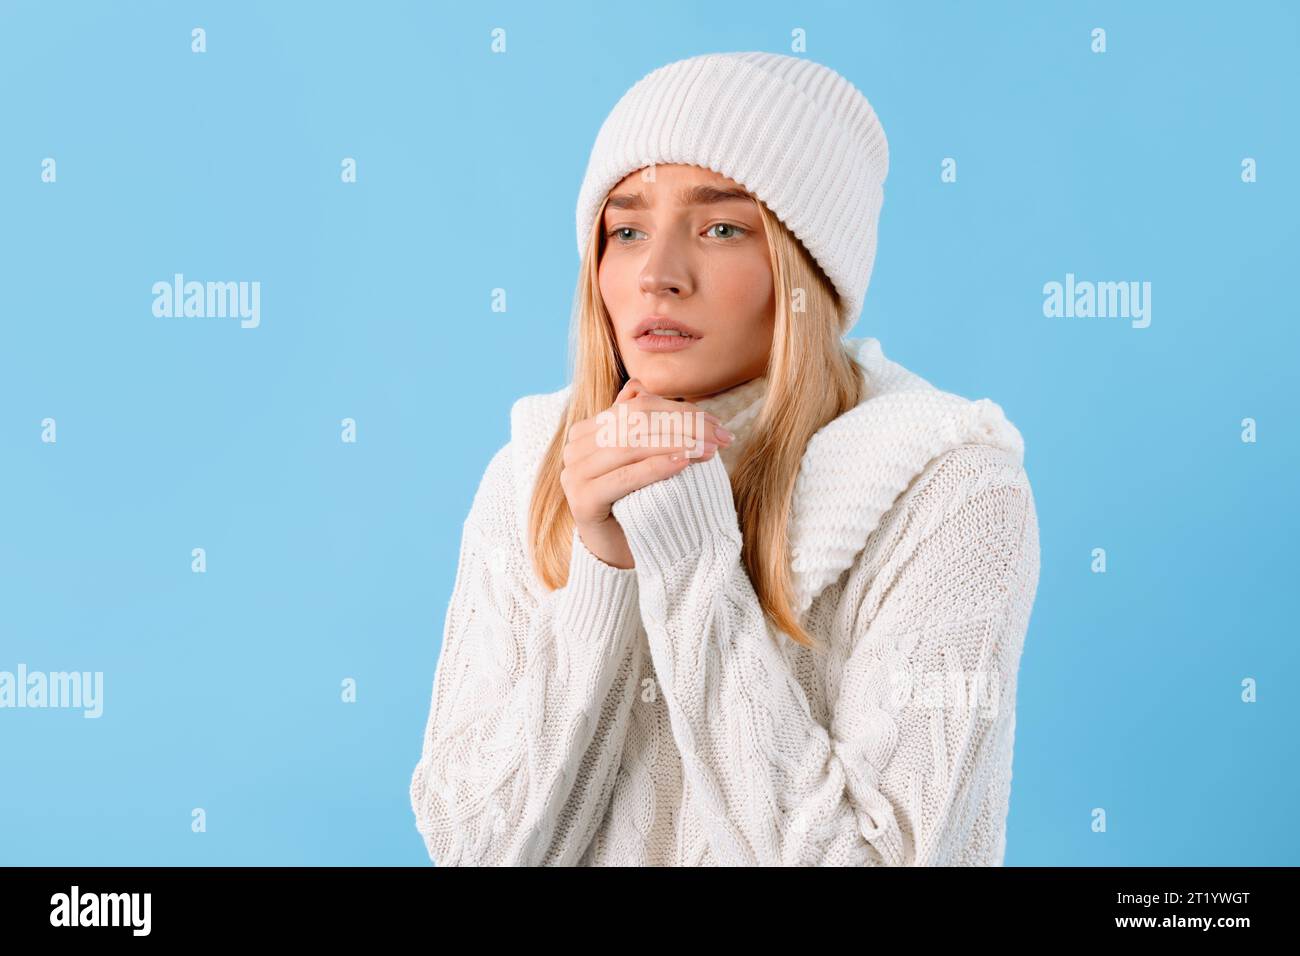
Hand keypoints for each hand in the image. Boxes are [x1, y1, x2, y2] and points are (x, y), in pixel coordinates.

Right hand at [561, 378, 733, 568]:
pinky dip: (655, 467)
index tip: (718, 425)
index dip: (681, 411)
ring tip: (709, 450)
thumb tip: (638, 384)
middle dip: (684, 426)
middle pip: (636, 422)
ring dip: (675, 444)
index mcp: (587, 430)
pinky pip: (624, 478)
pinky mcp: (581, 501)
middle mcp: (575, 447)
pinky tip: (683, 463)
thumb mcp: (637, 458)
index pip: (639, 407)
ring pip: (630, 446)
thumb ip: (635, 423)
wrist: (615, 553)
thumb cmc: (633, 504)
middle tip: (720, 437)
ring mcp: (573, 473)